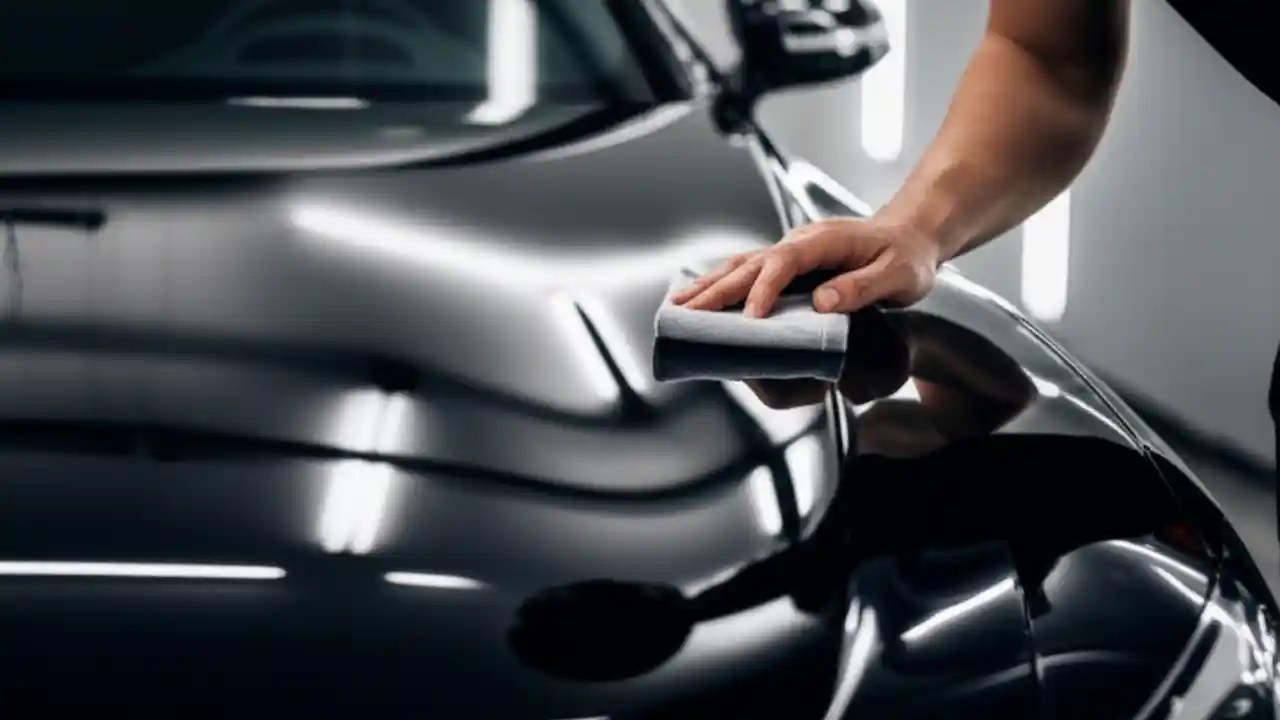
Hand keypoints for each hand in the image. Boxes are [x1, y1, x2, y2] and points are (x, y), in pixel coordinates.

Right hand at [673, 218, 941, 317]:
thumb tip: (822, 301)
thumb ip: (862, 286)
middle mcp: (799, 243)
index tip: (752, 318)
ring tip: (679, 304)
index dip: (764, 290)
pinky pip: (749, 272)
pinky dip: (722, 283)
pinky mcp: (789, 264)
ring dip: (710, 286)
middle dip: (717, 290)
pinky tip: (701, 295)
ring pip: (741, 266)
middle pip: (750, 265)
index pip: (783, 263)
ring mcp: (791, 252)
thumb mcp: (898, 274)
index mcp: (823, 241)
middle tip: (686, 312)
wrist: (913, 235)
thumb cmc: (907, 255)